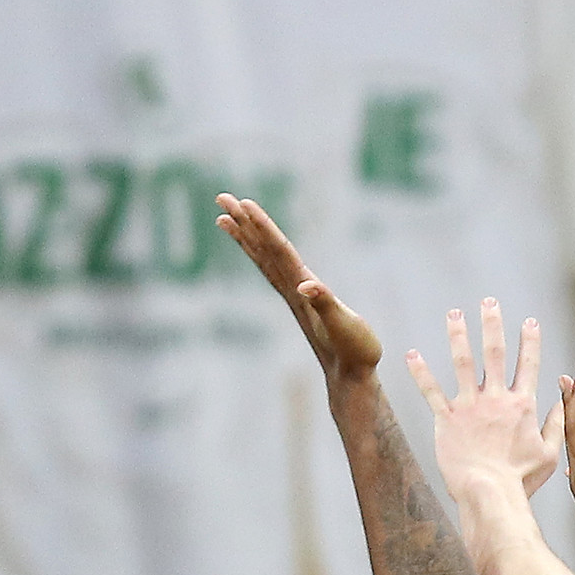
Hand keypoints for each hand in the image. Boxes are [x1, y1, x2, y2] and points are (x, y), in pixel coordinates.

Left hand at [214, 194, 379, 380]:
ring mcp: (294, 298)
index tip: (244, 203)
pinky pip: (274, 273)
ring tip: (224, 218)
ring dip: (245, 238)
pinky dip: (261, 256)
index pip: (279, 251)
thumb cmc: (354, 351)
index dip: (262, 226)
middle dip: (243, 224)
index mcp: (302, 291)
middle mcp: (293, 291)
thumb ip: (326, 303)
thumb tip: (308, 285)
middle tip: (221, 197)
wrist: (350, 378)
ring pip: (264, 261)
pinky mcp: (301, 304)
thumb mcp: (345, 324)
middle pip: (263, 251)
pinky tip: (257, 249)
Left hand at [408, 298, 569, 499]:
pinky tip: (411, 354)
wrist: (489, 492)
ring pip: (462, 362)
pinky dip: (420, 372)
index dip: (530, 341)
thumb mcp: (550, 453)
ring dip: (458, 335)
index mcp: (522, 405)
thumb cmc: (521, 478)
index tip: (530, 321)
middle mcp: (496, 399)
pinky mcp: (447, 419)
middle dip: (492, 324)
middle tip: (489, 302)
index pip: (528, 365)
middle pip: (494, 353)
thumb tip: (562, 403)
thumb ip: (555, 425)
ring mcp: (469, 406)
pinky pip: (431, 391)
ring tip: (454, 314)